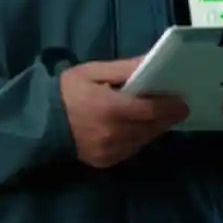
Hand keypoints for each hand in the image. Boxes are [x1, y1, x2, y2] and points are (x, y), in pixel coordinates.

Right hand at [59, 57, 189, 168]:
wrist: (40, 123)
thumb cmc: (67, 91)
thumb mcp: (92, 71)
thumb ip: (124, 68)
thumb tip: (150, 61)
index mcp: (109, 108)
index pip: (151, 111)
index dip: (170, 106)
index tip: (182, 100)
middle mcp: (113, 134)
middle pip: (152, 127)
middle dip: (166, 116)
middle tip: (176, 105)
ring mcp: (110, 151)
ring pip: (144, 140)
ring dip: (154, 127)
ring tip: (158, 113)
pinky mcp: (107, 162)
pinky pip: (133, 149)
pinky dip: (139, 137)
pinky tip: (138, 126)